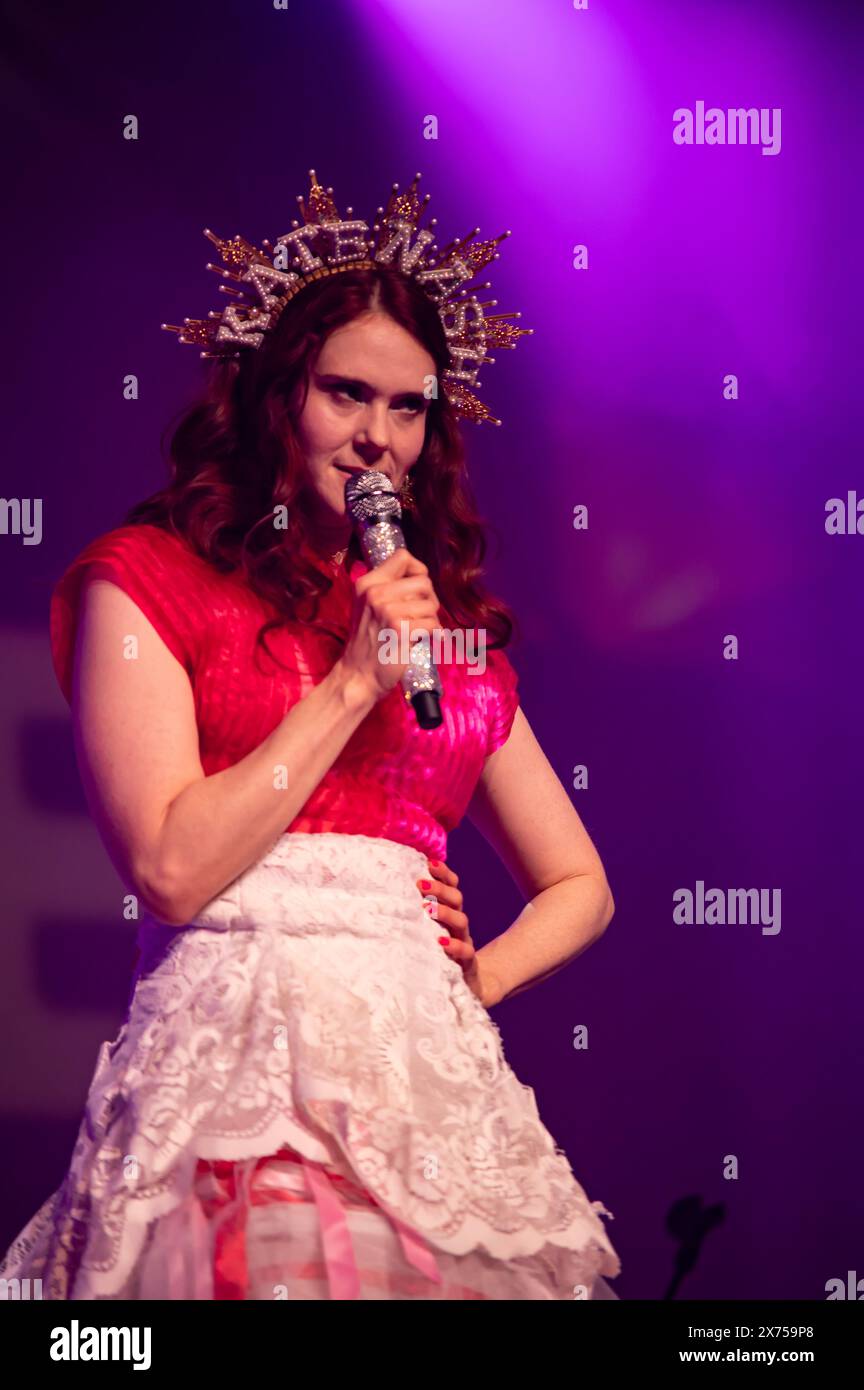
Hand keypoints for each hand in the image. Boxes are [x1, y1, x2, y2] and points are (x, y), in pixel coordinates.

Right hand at [341, 548, 442, 701]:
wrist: (359, 675)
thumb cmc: (368, 642)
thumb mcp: (367, 606)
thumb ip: (389, 588)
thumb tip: (422, 577)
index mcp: (367, 583)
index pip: (403, 557)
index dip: (418, 571)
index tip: (418, 589)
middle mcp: (375, 593)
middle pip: (424, 581)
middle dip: (430, 599)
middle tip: (422, 615)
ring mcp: (387, 611)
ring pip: (431, 604)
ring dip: (432, 619)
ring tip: (420, 630)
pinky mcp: (401, 630)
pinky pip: (433, 624)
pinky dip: (435, 634)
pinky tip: (426, 640)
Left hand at [416, 858, 495, 1006]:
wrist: (467, 985)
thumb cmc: (437, 954)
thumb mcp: (427, 931)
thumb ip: (417, 913)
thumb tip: (389, 889)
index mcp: (450, 912)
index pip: (452, 886)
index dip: (444, 873)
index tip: (429, 862)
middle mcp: (458, 924)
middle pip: (456, 899)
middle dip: (440, 888)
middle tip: (420, 883)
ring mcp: (465, 942)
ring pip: (462, 921)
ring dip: (445, 912)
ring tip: (427, 908)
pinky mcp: (467, 964)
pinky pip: (466, 952)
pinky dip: (455, 946)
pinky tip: (442, 942)